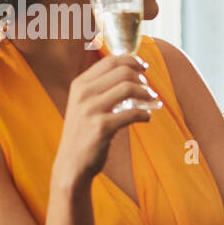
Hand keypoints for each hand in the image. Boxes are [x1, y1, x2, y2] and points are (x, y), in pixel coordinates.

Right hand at [51, 53, 160, 187]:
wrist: (71, 164)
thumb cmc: (83, 133)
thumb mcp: (84, 105)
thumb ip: (101, 88)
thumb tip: (132, 72)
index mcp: (80, 84)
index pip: (110, 61)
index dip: (132, 60)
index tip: (144, 67)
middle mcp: (83, 94)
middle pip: (123, 71)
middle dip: (142, 78)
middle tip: (149, 90)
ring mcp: (91, 110)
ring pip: (129, 88)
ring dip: (147, 94)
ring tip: (152, 101)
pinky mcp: (101, 127)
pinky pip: (133, 113)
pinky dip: (145, 114)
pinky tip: (147, 118)